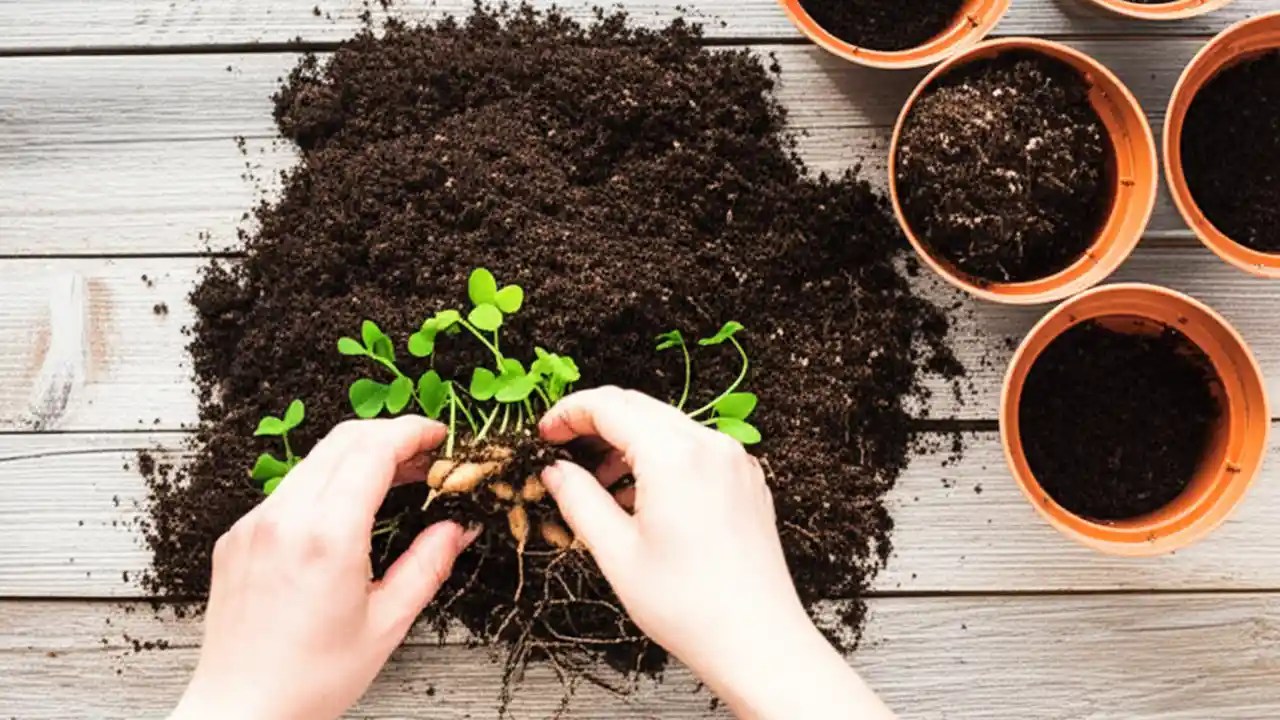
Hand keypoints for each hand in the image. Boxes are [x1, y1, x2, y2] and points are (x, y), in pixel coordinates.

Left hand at [171, 416, 473, 719]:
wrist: (242, 712)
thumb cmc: (310, 680)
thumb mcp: (387, 623)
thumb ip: (428, 565)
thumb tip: (456, 528)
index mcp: (326, 537)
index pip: (372, 450)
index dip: (411, 432)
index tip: (437, 435)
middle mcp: (284, 520)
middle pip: (342, 440)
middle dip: (389, 435)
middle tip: (424, 454)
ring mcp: (255, 525)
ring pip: (314, 460)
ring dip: (358, 456)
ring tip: (393, 479)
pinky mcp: (237, 537)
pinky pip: (288, 490)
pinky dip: (326, 483)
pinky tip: (347, 509)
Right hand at [538, 387, 893, 719]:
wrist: (758, 642)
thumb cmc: (691, 607)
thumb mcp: (617, 553)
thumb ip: (579, 500)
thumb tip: (555, 471)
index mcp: (675, 456)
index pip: (610, 405)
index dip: (569, 412)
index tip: (546, 432)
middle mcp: (710, 446)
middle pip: (640, 407)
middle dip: (596, 422)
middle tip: (563, 450)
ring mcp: (734, 461)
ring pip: (668, 426)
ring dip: (628, 442)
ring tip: (600, 485)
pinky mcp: (746, 481)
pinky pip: (695, 450)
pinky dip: (661, 459)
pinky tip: (642, 497)